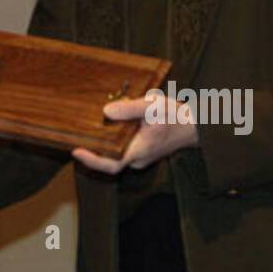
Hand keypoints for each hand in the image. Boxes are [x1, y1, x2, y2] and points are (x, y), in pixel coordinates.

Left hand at [71, 92, 198, 174]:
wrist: (196, 126)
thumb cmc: (175, 116)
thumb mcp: (153, 106)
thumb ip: (130, 109)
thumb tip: (106, 112)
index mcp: (139, 151)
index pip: (112, 165)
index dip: (92, 160)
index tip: (76, 151)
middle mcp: (138, 158)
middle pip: (110, 158)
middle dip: (94, 147)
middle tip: (77, 133)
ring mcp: (141, 157)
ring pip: (117, 153)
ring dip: (105, 142)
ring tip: (91, 126)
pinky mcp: (143, 152)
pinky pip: (124, 148)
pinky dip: (115, 139)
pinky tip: (111, 124)